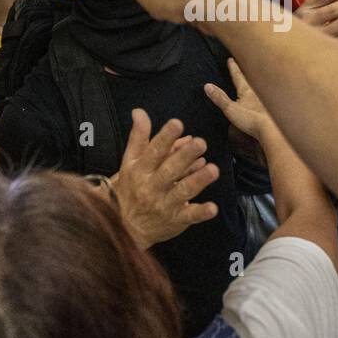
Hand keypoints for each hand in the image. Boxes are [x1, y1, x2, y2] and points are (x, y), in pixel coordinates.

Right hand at [109, 108, 218, 247]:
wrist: (124, 226)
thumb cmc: (130, 187)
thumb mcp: (130, 162)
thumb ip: (138, 137)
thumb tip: (139, 111)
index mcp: (141, 170)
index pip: (153, 151)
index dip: (165, 138)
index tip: (177, 124)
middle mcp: (152, 186)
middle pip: (170, 170)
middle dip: (185, 156)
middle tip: (201, 143)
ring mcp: (164, 204)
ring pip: (182, 191)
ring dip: (198, 180)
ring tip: (213, 169)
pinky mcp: (175, 219)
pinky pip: (189, 216)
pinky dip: (200, 212)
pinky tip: (212, 208)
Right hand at [204, 58, 273, 141]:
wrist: (269, 129)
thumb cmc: (250, 119)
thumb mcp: (230, 108)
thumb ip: (220, 98)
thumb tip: (207, 86)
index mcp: (246, 90)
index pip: (238, 76)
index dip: (233, 68)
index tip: (231, 60)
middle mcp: (257, 92)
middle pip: (251, 79)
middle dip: (246, 72)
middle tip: (245, 63)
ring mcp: (264, 100)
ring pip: (259, 87)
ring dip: (256, 82)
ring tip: (254, 79)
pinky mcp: (268, 110)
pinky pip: (265, 98)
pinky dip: (263, 95)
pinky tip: (263, 99)